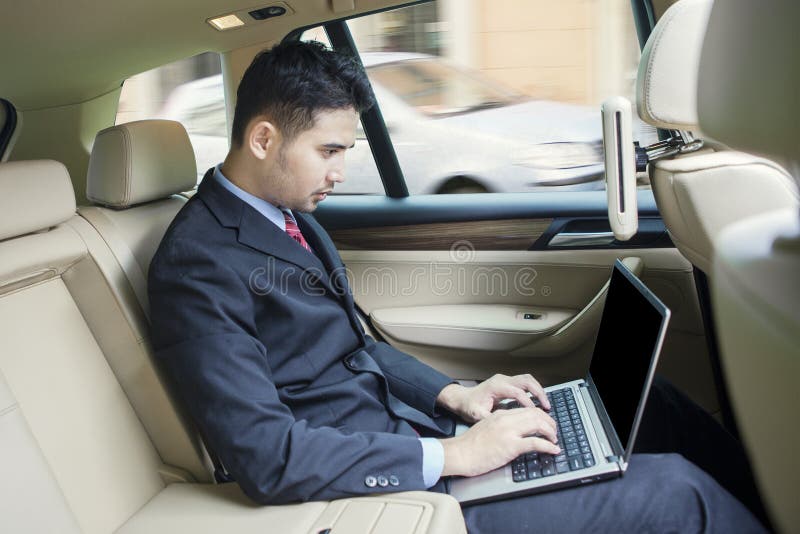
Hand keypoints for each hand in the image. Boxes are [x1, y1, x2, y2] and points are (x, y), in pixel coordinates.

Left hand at [436, 374, 549, 422]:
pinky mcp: (507, 382)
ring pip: (528, 379)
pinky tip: (538, 402)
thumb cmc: (468, 406)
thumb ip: (488, 418)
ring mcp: (505, 379)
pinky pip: (525, 383)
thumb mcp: (475, 414)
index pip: (517, 392)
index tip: (535, 414)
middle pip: (526, 381)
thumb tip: (500, 424)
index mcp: (495, 386)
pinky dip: (533, 390)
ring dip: (538, 390)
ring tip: (546, 405)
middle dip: (539, 393)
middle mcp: (502, 380)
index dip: (527, 403)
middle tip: (547, 407)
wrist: (462, 399)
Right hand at [439, 407, 559, 476]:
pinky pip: (536, 443)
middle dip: (549, 422)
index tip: (546, 423)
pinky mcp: (510, 446)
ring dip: (551, 432)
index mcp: (500, 414)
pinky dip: (548, 446)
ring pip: (538, 424)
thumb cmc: (469, 445)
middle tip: (554, 431)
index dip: (540, 416)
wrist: (459, 453)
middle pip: (535, 414)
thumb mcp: (487, 428)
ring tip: (555, 439)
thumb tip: (514, 432)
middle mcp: (506, 419)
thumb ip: (500, 426)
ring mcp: (509, 432)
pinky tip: (554, 450)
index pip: (526, 409)